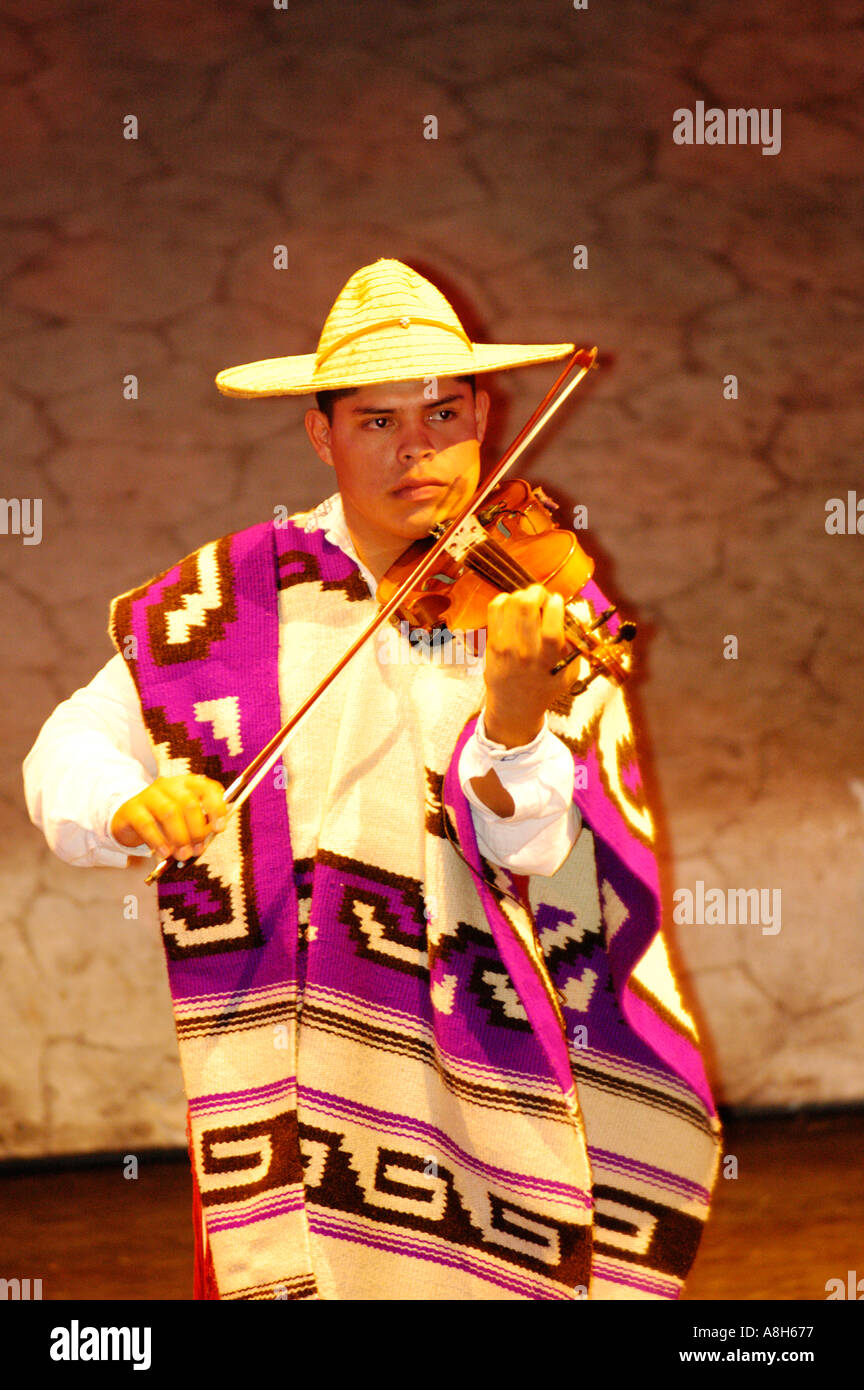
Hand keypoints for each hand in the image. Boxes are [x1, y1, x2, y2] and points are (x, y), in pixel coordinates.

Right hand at [110, 774, 227, 861]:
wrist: (129, 820)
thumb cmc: (163, 821)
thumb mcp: (184, 820)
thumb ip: (199, 826)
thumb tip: (208, 838)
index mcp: (187, 784)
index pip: (207, 789)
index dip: (216, 808)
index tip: (218, 828)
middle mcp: (169, 785)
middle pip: (188, 803)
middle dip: (196, 830)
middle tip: (197, 850)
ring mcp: (149, 795)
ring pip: (169, 813)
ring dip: (179, 838)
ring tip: (183, 854)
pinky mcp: (132, 809)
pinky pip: (147, 824)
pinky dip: (158, 841)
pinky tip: (165, 853)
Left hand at [482, 585, 578, 746]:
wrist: (514, 706)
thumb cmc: (545, 687)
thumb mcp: (569, 674)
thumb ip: (575, 647)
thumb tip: (575, 615)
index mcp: (547, 662)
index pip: (551, 630)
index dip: (555, 607)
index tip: (558, 601)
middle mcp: (524, 653)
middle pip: (526, 607)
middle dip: (537, 592)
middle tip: (542, 596)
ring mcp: (505, 647)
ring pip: (509, 604)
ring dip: (522, 594)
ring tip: (529, 601)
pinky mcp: (491, 643)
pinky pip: (494, 609)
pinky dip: (504, 599)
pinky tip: (513, 605)